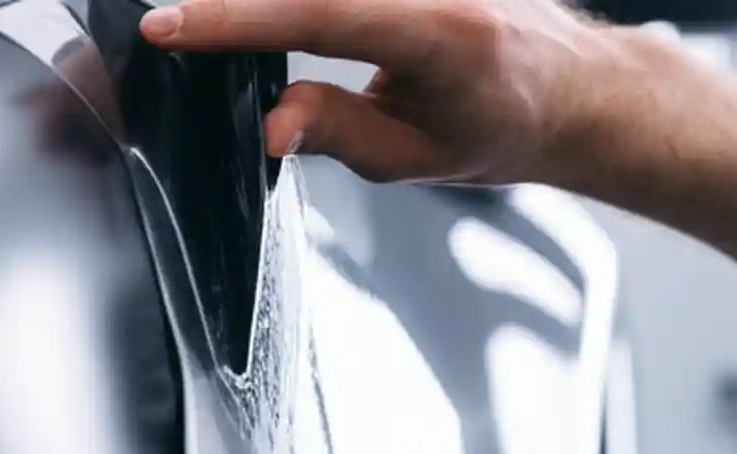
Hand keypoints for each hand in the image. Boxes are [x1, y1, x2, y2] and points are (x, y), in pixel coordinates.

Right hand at [138, 0, 664, 186]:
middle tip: (163, 32)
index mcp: (439, 33)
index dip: (231, 19)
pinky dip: (290, 10)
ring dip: (256, 12)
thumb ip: (337, 132)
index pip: (316, 14)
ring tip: (198, 33)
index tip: (165, 28)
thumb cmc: (505, 125)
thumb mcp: (420, 155)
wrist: (572, 85)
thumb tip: (267, 127)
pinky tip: (253, 23)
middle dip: (230, 9)